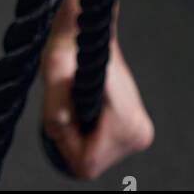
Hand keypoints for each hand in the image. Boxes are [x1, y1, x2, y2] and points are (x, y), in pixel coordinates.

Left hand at [40, 0, 153, 179]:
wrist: (84, 33)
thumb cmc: (68, 50)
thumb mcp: (53, 72)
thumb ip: (55, 103)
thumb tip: (61, 123)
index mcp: (127, 124)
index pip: (86, 160)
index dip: (66, 140)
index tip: (65, 109)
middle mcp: (140, 132)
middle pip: (91, 159)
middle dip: (72, 137)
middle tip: (70, 102)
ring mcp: (140, 132)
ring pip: (96, 153)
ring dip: (79, 132)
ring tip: (78, 100)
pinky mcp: (135, 130)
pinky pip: (101, 145)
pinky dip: (88, 130)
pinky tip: (88, 105)